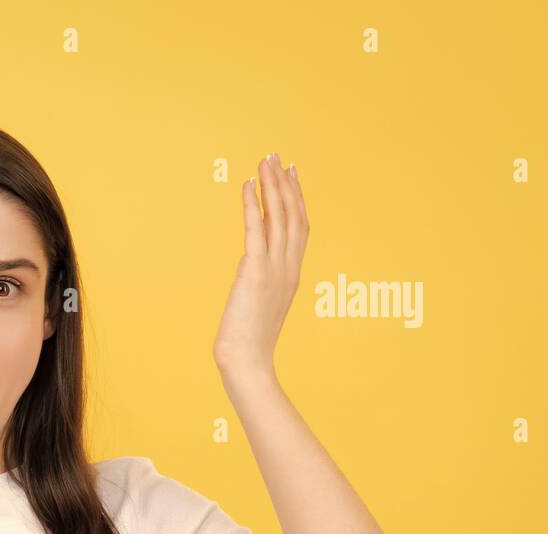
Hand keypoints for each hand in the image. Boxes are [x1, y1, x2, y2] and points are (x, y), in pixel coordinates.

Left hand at [213, 152, 308, 376]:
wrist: (247, 362)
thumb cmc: (249, 342)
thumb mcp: (261, 304)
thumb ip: (262, 281)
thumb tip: (252, 266)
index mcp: (292, 273)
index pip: (299, 226)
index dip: (297, 197)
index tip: (292, 173)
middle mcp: (288, 266)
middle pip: (292, 215)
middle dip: (285, 183)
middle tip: (278, 156)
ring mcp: (275, 269)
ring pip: (278, 217)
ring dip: (271, 186)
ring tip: (265, 161)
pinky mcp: (255, 272)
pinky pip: (254, 230)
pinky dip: (251, 205)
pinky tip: (247, 185)